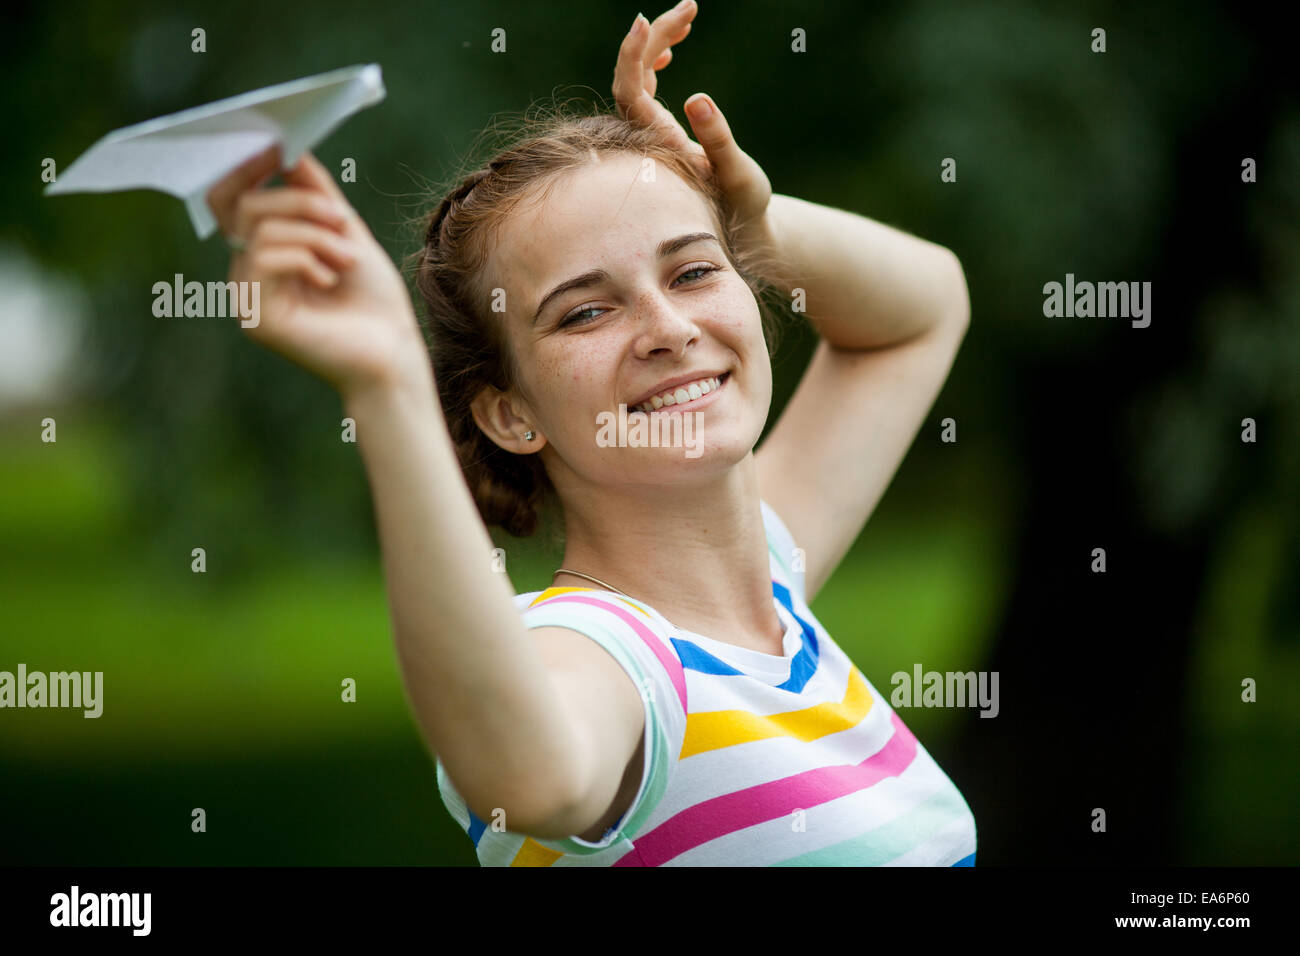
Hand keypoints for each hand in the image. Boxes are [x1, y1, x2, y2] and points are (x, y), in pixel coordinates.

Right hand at [206, 147, 428, 398]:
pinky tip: (329, 278)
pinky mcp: (255, 316)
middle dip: (300, 203)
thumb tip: (289, 152)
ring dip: (315, 235)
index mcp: (265, 253)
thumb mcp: (347, 233)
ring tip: (348, 258)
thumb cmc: (374, 302)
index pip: (232, 200)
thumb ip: (316, 195)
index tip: (277, 148)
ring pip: (261, 229)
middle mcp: (248, 273)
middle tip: (341, 219)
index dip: (247, 169)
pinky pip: (265, 257)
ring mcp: (247, 295)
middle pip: (247, 206)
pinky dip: (306, 257)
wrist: (393, 353)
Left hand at [612, 2, 772, 242]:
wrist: (739, 228)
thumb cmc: (740, 207)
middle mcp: (646, 137)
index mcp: (658, 144)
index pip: (629, 91)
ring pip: (638, 80)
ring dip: (658, 44)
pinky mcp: (660, 131)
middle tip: (691, 6)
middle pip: (632, 76)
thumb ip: (717, 140)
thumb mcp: (736, 175)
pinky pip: (644, 90)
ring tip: (689, 15)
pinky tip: (671, 52)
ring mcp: (650, 133)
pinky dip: (655, 64)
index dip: (631, 54)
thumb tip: (696, 99)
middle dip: (656, 36)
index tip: (645, 21)